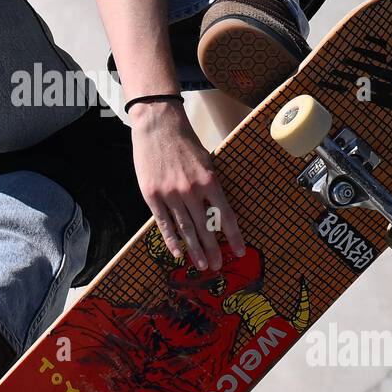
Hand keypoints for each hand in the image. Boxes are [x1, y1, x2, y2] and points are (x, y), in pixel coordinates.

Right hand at [130, 100, 245, 268]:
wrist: (158, 125)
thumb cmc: (184, 142)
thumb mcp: (207, 161)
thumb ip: (211, 186)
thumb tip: (217, 212)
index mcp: (209, 181)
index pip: (225, 216)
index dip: (233, 236)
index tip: (239, 251)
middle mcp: (191, 190)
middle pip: (205, 227)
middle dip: (213, 249)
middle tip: (217, 266)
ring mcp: (170, 194)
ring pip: (185, 229)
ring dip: (194, 250)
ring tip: (201, 265)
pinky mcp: (152, 195)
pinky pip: (164, 223)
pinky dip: (171, 240)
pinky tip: (178, 253)